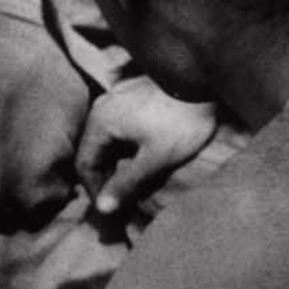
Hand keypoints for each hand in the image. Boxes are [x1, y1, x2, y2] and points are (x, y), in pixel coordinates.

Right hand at [75, 78, 217, 218]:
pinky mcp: (129, 95)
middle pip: (93, 151)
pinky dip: (123, 146)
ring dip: (114, 162)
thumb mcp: (156, 158)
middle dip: (105, 177)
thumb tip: (102, 209)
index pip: (84, 164)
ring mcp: (114, 99)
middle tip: (122, 199)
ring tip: (132, 181)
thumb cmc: (181, 121)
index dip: (95, 190)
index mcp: (100, 123)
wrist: (204, 78)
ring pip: (105, 139)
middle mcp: (100, 108)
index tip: (111, 209)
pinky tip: (139, 156)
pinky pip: (116, 127)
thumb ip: (126, 184)